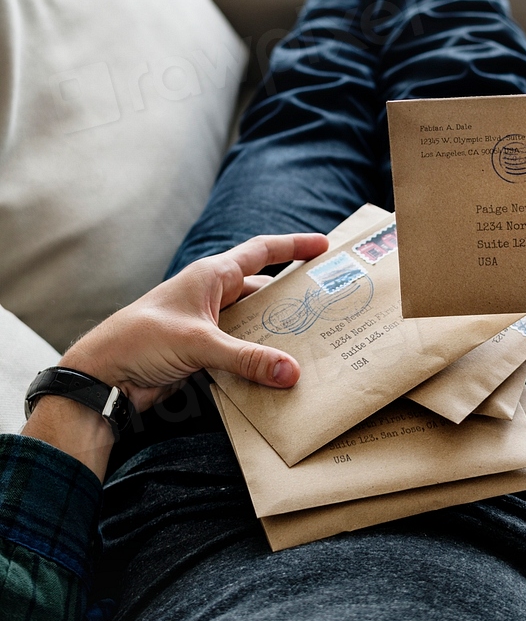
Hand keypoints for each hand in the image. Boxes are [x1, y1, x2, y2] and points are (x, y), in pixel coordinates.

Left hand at [60, 232, 328, 412]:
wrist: (104, 374)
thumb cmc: (141, 341)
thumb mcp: (199, 344)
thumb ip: (247, 358)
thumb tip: (292, 371)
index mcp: (211, 275)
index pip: (261, 251)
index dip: (293, 245)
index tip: (323, 246)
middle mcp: (212, 294)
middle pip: (261, 288)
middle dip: (291, 296)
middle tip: (325, 303)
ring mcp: (208, 322)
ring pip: (252, 321)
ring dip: (275, 331)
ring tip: (310, 340)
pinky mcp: (202, 350)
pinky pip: (241, 348)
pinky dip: (259, 356)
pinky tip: (277, 368)